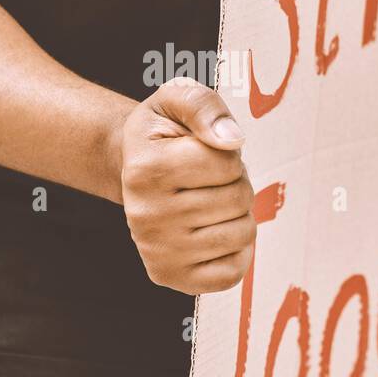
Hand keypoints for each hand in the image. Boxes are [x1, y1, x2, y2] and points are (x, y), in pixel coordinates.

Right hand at [118, 78, 255, 294]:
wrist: (134, 169)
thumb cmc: (165, 134)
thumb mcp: (177, 98)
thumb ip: (204, 106)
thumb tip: (232, 141)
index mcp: (145, 170)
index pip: (227, 163)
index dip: (228, 155)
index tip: (205, 152)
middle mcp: (144, 215)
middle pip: (238, 199)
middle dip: (236, 183)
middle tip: (209, 180)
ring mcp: (156, 251)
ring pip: (243, 233)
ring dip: (238, 214)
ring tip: (210, 201)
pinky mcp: (171, 277)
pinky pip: (234, 272)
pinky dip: (237, 250)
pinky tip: (212, 231)